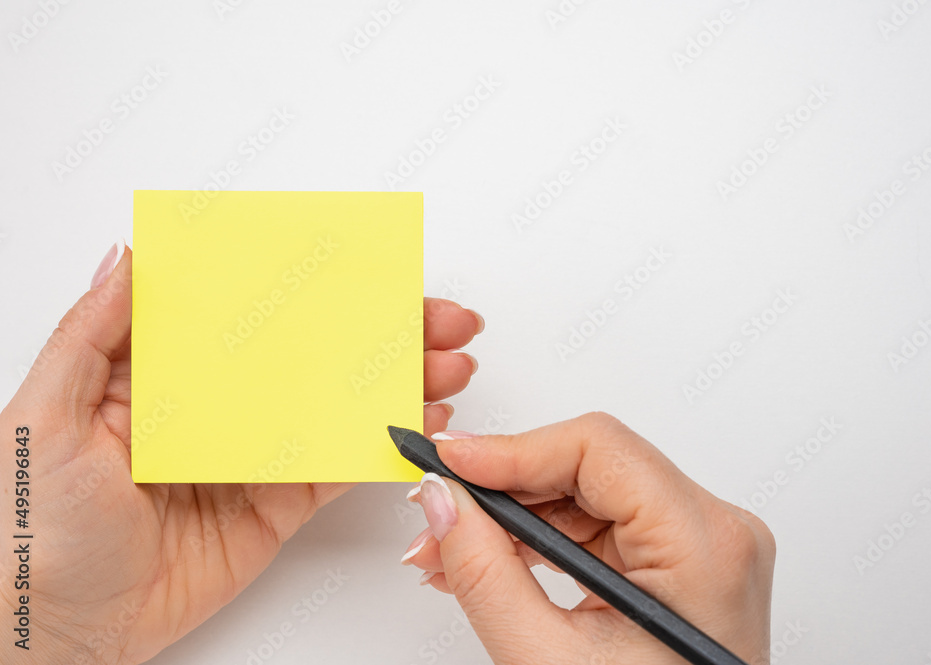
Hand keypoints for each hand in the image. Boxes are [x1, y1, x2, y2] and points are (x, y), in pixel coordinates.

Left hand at [0, 242, 482, 663]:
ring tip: (448, 367)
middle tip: (439, 321)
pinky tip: (417, 425)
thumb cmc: (32, 528)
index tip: (368, 273)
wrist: (54, 633)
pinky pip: (334, 471)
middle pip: (311, 358)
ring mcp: (251, 458)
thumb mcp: (45, 416)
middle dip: (382, 334)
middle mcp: (217, 410)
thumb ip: (90, 335)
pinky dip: (381, 448)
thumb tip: (129, 258)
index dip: (314, 292)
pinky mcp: (273, 508)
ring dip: (396, 386)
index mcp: (166, 375)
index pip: (254, 316)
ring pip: (335, 409)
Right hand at [401, 413, 774, 664]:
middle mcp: (715, 531)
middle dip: (503, 490)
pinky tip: (495, 559)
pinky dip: (542, 539)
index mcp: (703, 546)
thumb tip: (443, 502)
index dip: (513, 449)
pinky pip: (600, 523)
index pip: (597, 448)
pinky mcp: (680, 560)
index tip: (450, 463)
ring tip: (452, 552)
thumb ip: (486, 573)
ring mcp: (702, 545)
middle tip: (437, 509)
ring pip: (587, 492)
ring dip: (514, 518)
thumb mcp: (549, 660)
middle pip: (589, 465)